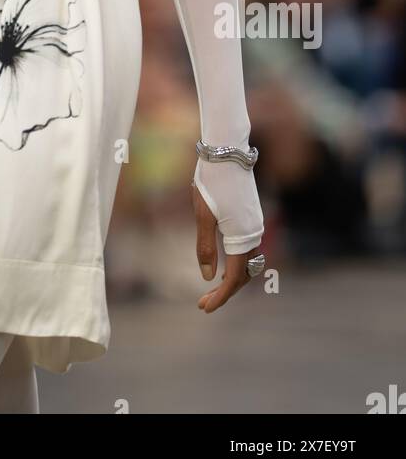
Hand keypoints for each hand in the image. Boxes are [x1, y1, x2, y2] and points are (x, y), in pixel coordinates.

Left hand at [191, 178, 260, 311]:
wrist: (226, 151)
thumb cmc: (211, 181)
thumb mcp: (202, 215)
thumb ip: (206, 246)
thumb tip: (208, 277)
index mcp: (243, 236)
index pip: (235, 278)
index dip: (221, 296)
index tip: (204, 308)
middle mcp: (254, 233)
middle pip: (244, 274)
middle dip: (225, 292)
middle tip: (203, 303)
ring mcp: (255, 224)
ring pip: (248, 263)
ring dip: (232, 279)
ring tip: (211, 290)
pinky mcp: (252, 217)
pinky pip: (248, 249)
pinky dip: (237, 264)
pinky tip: (222, 266)